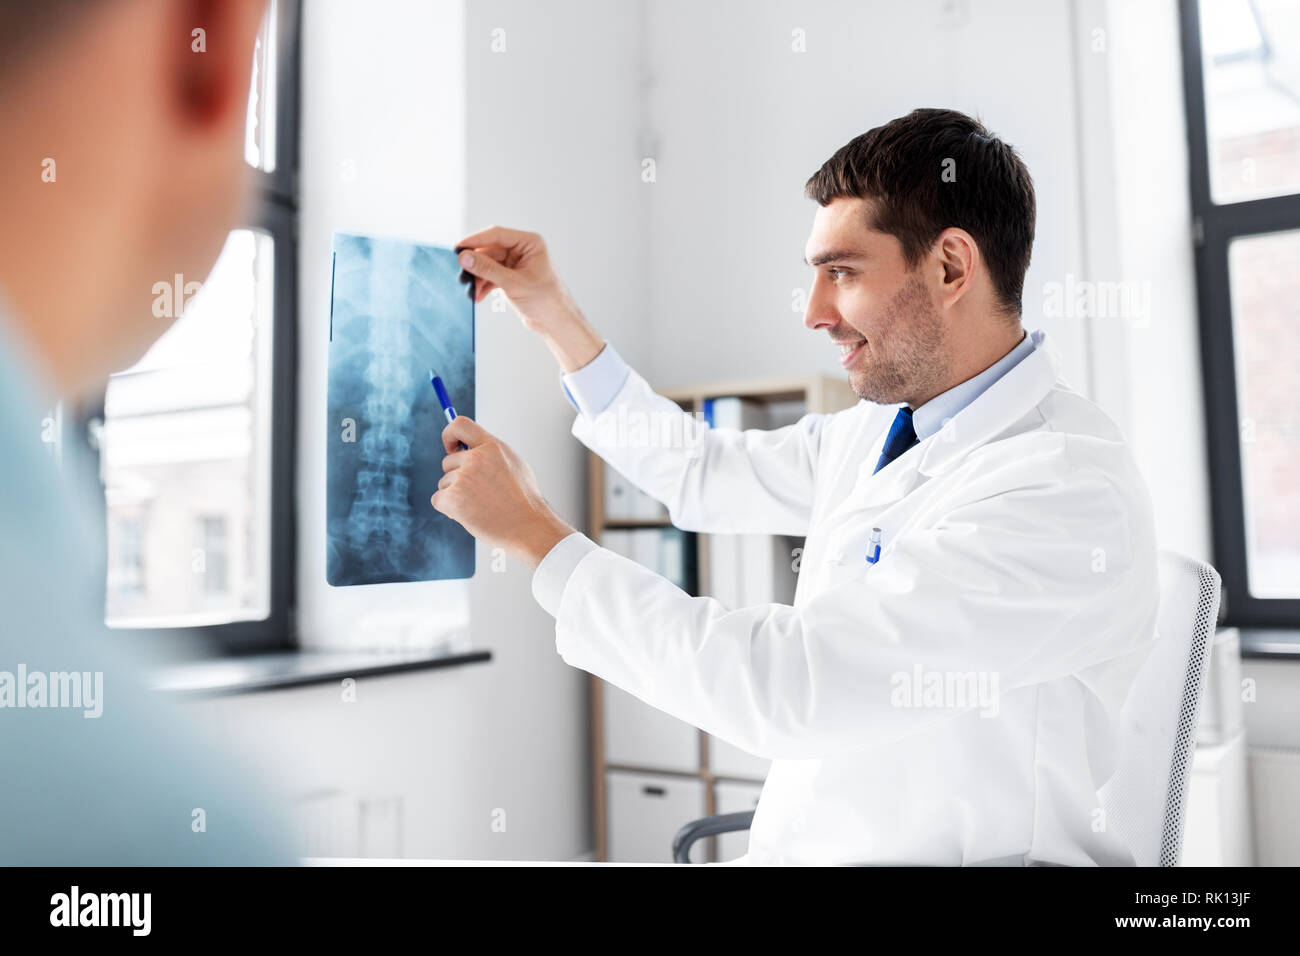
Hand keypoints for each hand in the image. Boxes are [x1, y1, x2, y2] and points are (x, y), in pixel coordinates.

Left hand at [431, 414, 575, 567]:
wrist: (528, 527)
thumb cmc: (524, 501)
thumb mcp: (513, 465)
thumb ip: (490, 453)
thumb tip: (467, 449)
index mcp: (492, 447)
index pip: (460, 424)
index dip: (449, 434)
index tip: (451, 448)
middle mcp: (476, 458)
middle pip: (448, 462)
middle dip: (457, 477)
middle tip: (478, 493)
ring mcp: (463, 478)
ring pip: (444, 483)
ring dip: (455, 494)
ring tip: (480, 506)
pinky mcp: (453, 498)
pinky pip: (438, 499)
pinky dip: (449, 509)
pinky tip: (469, 514)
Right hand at [455, 225, 603, 372]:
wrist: (556, 322)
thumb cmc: (547, 301)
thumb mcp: (514, 283)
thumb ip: (488, 269)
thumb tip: (465, 257)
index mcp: (530, 243)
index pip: (497, 235)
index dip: (476, 240)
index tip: (458, 248)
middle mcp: (523, 250)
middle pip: (490, 250)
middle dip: (476, 264)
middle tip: (461, 274)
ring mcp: (516, 263)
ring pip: (488, 264)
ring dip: (478, 277)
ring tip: (471, 291)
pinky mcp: (511, 277)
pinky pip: (491, 275)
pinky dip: (484, 285)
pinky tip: (478, 296)